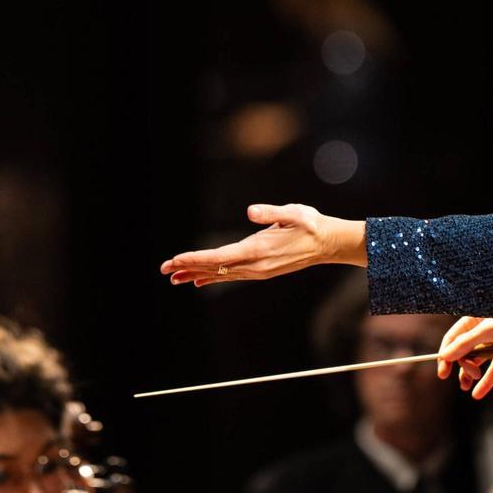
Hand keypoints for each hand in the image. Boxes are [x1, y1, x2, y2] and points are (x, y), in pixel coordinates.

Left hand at [160, 203, 361, 286]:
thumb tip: (251, 211)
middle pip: (216, 269)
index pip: (220, 257)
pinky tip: (201, 281)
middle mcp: (256, 265)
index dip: (196, 259)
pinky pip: (232, 276)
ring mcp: (259, 271)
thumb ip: (271, 212)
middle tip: (164, 270)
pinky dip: (214, 277)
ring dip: (198, 274)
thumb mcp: (294, 212)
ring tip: (175, 277)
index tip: (175, 260)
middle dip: (189, 268)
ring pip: (222, 274)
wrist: (329, 244)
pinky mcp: (262, 271)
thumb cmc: (311, 223)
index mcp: (260, 250)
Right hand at [437, 315, 492, 399]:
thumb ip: (465, 344)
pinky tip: (477, 395)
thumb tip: (445, 355)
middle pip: (465, 351)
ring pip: (478, 361)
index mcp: (477, 318)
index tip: (442, 372)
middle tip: (468, 377)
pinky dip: (486, 382)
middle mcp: (486, 329)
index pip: (454, 337)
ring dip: (470, 374)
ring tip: (467, 387)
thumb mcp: (488, 331)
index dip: (446, 353)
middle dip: (463, 365)